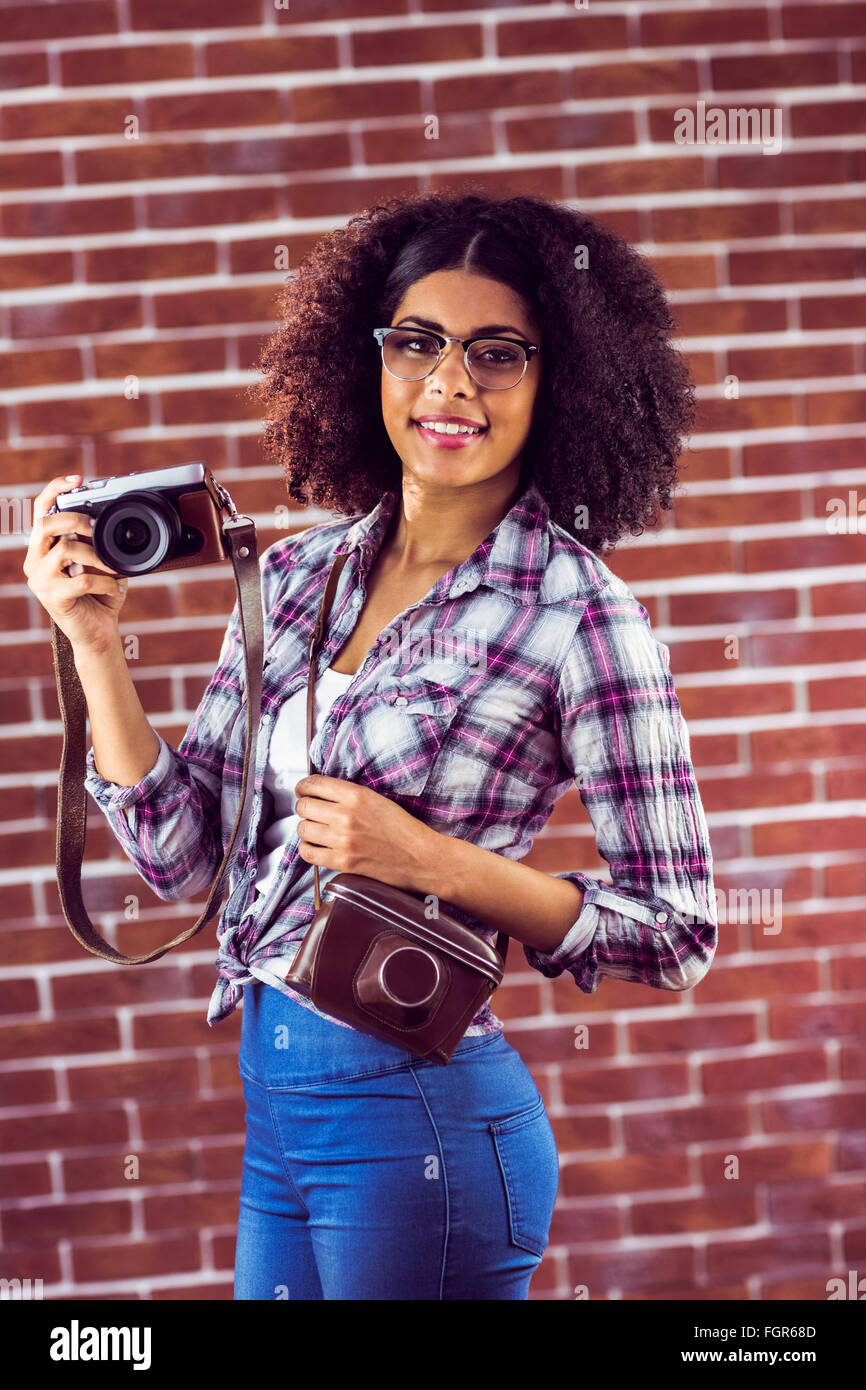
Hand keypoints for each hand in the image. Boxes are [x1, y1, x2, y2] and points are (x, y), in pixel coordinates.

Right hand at [23, 474, 127, 656]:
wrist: (97, 633)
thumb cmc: (98, 596)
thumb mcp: (99, 563)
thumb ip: (96, 542)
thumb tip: (111, 519)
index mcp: (43, 547)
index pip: (40, 510)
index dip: (55, 489)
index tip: (77, 479)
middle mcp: (35, 560)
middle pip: (48, 524)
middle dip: (78, 520)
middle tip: (99, 529)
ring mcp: (40, 579)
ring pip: (66, 550)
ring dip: (97, 555)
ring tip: (113, 567)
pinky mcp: (53, 597)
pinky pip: (82, 579)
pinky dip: (105, 581)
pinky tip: (115, 588)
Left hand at [293, 774, 437, 894]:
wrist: (419, 857)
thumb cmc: (402, 828)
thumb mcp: (376, 799)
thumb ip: (348, 795)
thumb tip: (320, 793)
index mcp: (356, 796)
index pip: (314, 784)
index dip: (303, 786)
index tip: (303, 790)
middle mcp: (346, 816)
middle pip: (304, 806)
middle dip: (304, 807)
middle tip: (310, 810)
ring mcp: (342, 840)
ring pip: (303, 829)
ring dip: (306, 828)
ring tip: (316, 829)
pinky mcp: (342, 862)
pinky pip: (308, 853)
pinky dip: (308, 848)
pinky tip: (316, 845)